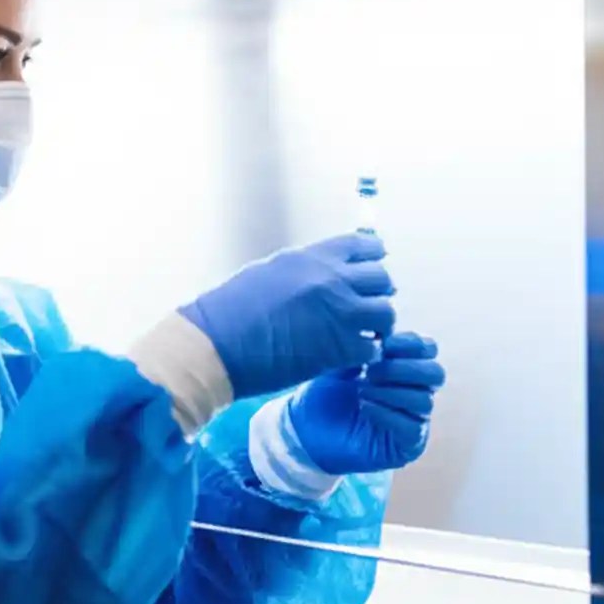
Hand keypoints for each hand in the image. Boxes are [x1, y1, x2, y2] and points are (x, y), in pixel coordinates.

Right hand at [178, 234, 394, 398]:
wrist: (217, 345)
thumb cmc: (229, 310)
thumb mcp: (269, 272)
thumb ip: (303, 270)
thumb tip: (322, 274)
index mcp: (313, 257)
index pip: (364, 246)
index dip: (371, 259)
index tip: (368, 271)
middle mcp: (332, 280)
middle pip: (382, 278)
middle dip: (376, 293)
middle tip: (364, 308)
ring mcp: (340, 314)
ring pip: (386, 313)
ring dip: (376, 325)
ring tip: (360, 335)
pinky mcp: (340, 349)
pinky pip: (373, 349)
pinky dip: (365, 355)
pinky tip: (349, 358)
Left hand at [288, 332, 444, 474]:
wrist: (305, 431)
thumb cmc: (324, 395)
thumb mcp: (340, 363)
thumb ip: (362, 347)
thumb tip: (379, 334)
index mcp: (404, 367)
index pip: (427, 350)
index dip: (411, 343)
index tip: (383, 342)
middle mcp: (414, 392)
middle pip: (435, 373)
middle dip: (403, 368)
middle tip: (371, 371)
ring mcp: (414, 420)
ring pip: (424, 400)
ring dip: (391, 391)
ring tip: (362, 390)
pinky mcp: (407, 446)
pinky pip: (412, 427)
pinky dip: (387, 413)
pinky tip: (364, 406)